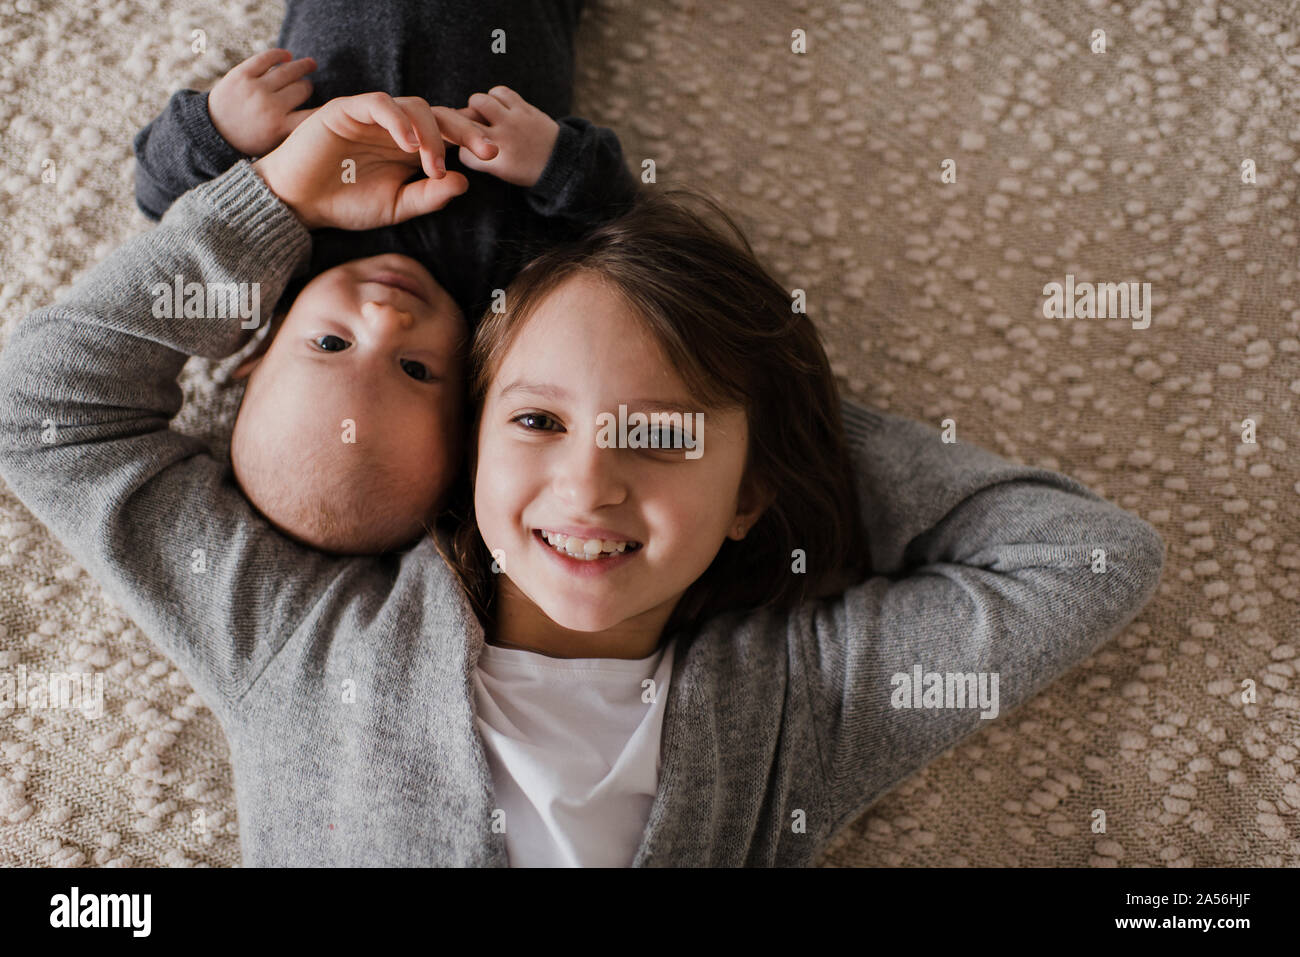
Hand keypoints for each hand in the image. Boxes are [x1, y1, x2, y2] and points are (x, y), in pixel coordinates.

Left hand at [208, 48, 319, 155]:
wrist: (213, 133)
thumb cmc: (252, 142)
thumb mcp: (277, 147)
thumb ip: (299, 133)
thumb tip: (326, 118)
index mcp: (281, 128)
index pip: (315, 114)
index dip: (326, 108)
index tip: (332, 105)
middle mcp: (270, 107)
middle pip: (303, 88)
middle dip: (308, 87)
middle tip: (309, 87)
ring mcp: (255, 89)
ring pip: (288, 70)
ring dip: (302, 66)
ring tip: (310, 64)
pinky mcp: (240, 74)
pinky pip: (266, 58)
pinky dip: (280, 55)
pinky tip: (287, 56)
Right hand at [251, 92, 498, 230]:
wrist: (300, 203)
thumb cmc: (346, 204)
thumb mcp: (396, 206)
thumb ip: (428, 196)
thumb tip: (465, 182)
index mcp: (410, 148)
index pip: (449, 135)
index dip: (472, 141)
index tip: (493, 158)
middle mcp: (396, 128)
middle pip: (440, 115)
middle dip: (466, 130)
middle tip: (486, 151)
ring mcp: (373, 116)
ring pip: (414, 106)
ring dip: (430, 133)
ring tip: (432, 162)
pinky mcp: (347, 109)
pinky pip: (379, 103)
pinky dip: (397, 119)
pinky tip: (408, 143)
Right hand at [455, 85, 558, 187]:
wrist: (559, 161)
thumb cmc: (525, 168)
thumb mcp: (500, 172)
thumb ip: (477, 158)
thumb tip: (454, 135)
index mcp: (495, 163)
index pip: (462, 152)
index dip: (462, 149)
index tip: (465, 147)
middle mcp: (502, 141)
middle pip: (464, 123)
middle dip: (460, 123)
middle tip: (465, 124)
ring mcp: (513, 122)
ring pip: (478, 102)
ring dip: (476, 105)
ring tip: (482, 113)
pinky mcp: (524, 108)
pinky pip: (500, 92)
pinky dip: (495, 96)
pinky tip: (498, 105)